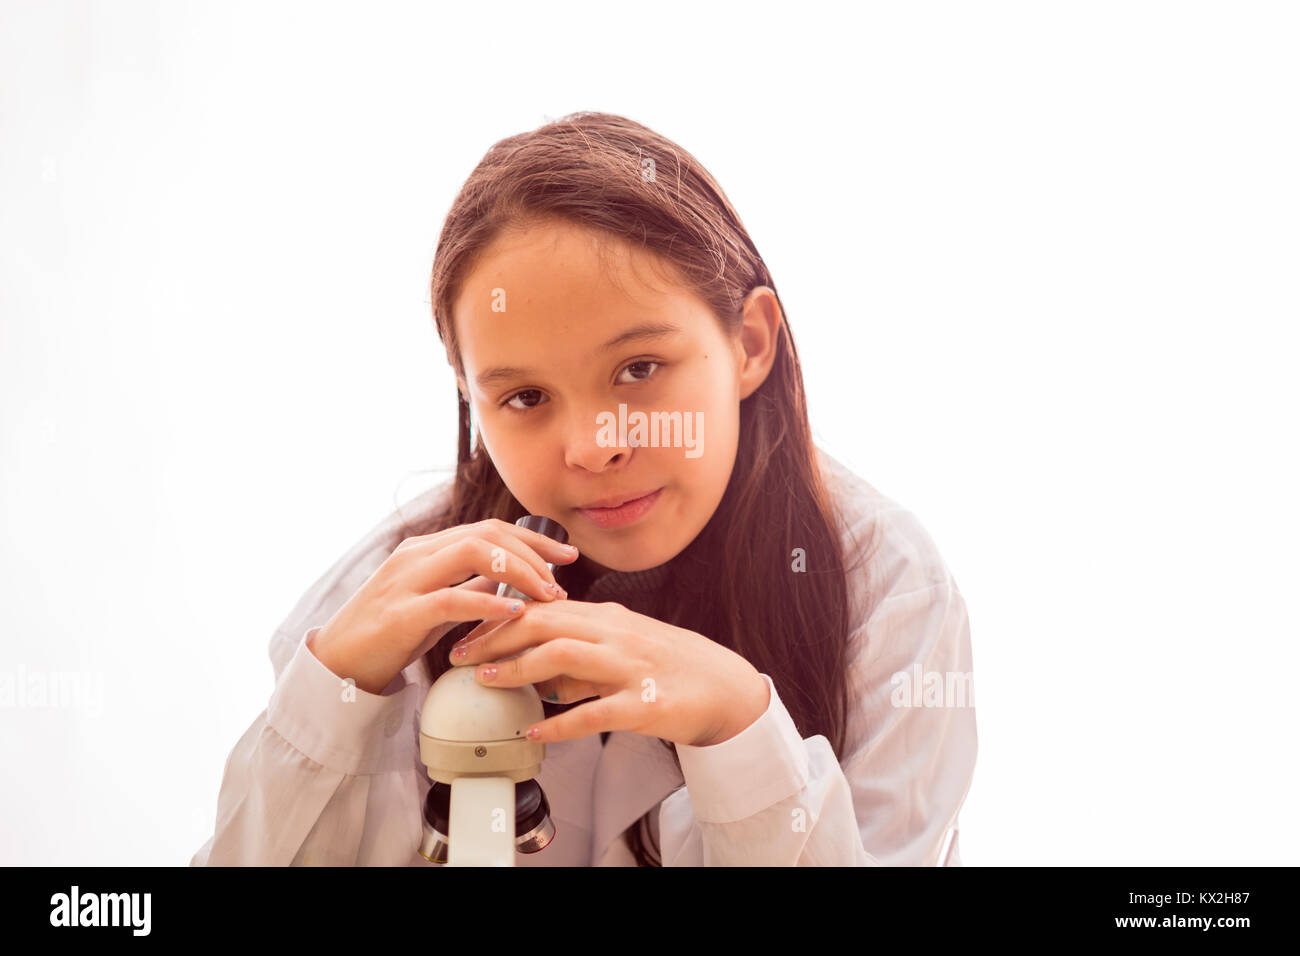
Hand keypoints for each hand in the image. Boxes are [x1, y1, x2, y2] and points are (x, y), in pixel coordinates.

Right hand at [309, 519, 577, 693]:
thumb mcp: (436, 605)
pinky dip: (489, 601)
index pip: (489, 529)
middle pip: (487, 533)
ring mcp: (406, 581)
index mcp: (425, 549)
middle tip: (563, 579)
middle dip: (534, 552)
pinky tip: (515, 611)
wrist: (337, 666)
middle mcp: (416, 555)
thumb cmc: (389, 636)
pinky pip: (452, 598)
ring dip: (519, 572)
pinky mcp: (400, 613)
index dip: (533, 539)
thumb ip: (470, 587)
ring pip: (472, 552)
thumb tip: (511, 580)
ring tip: (546, 595)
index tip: (567, 555)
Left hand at [448, 599, 770, 746]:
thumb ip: (579, 652)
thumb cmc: (670, 666)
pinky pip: (593, 713)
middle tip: (459, 654)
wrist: (725, 688)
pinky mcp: (642, 704)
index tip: (466, 629)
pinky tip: (535, 732)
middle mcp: (615, 635)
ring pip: (562, 657)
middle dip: (495, 637)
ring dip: (517, 669)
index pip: (542, 607)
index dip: (498, 616)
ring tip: (486, 682)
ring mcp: (629, 668)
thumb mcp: (621, 647)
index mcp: (606, 618)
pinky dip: (559, 722)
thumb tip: (535, 670)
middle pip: (544, 622)